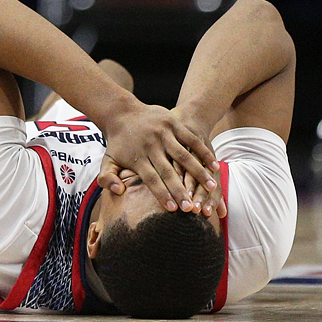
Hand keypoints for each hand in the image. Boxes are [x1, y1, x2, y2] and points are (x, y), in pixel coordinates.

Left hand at [97, 101, 217, 212]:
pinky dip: (203, 153)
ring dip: (198, 173)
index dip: (162, 194)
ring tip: (210, 188)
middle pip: (168, 171)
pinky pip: (191, 140)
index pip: (151, 179)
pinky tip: (214, 166)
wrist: (122, 112)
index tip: (173, 210)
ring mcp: (163, 133)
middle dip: (180, 191)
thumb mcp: (107, 160)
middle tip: (192, 208)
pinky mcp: (173, 123)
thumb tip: (118, 191)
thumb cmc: (118, 143)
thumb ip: (107, 178)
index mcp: (137, 157)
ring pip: (183, 156)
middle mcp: (151, 146)